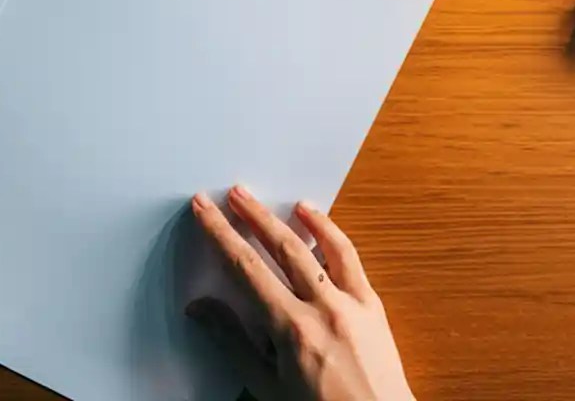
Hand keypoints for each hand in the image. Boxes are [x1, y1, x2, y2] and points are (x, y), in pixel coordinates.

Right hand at [188, 186, 415, 400]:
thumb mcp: (266, 387)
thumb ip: (233, 343)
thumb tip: (201, 309)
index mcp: (291, 329)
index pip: (246, 269)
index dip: (220, 234)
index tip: (204, 210)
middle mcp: (323, 308)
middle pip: (282, 247)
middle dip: (254, 216)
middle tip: (234, 192)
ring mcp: (352, 303)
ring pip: (318, 246)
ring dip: (292, 218)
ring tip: (275, 200)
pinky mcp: (373, 304)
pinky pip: (350, 258)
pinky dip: (332, 234)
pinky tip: (318, 220)